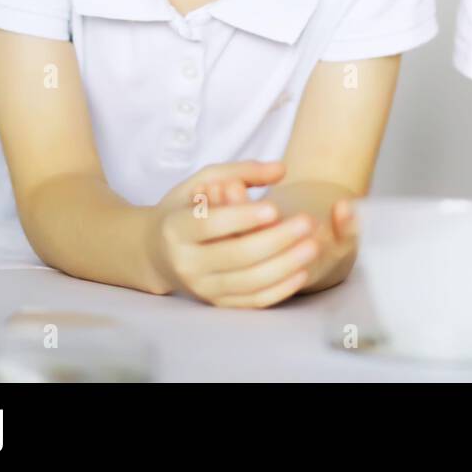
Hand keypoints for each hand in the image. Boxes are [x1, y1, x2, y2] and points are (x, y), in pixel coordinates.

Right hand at [147, 160, 319, 307]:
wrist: (159, 252)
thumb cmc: (188, 207)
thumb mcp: (204, 181)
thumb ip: (242, 171)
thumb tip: (281, 169)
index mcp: (176, 228)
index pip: (209, 225)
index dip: (243, 218)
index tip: (276, 207)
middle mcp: (185, 263)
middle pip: (235, 255)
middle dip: (276, 240)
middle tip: (308, 222)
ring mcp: (201, 288)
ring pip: (247, 282)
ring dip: (285, 266)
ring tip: (312, 246)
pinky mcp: (217, 303)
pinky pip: (252, 302)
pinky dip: (279, 290)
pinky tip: (302, 271)